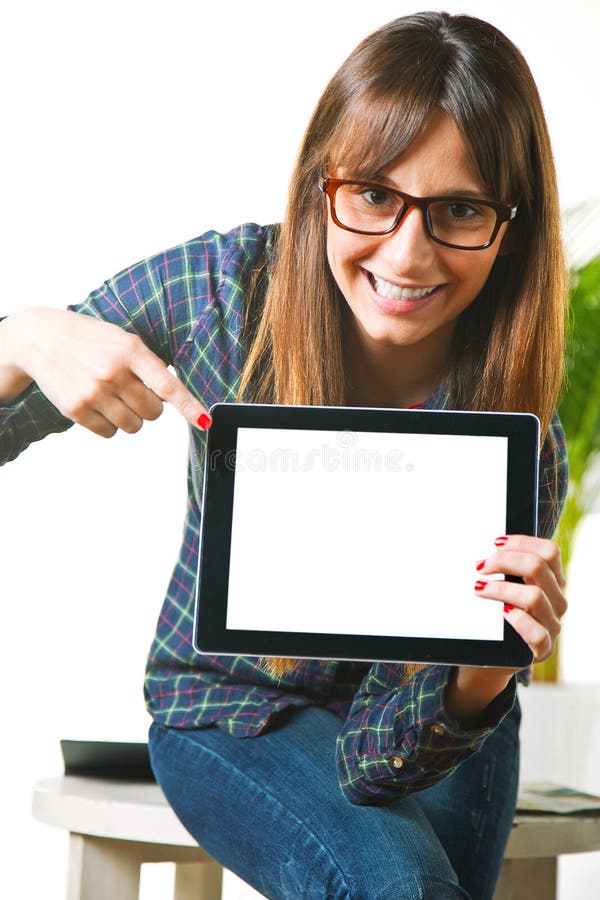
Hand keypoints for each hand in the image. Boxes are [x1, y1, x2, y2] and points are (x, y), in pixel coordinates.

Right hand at [0, 307, 211, 436]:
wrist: (41, 338)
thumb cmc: (91, 340)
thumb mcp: (122, 340)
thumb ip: (147, 365)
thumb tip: (170, 398)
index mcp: (131, 351)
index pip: (167, 386)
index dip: (189, 406)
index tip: (205, 422)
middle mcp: (113, 372)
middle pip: (153, 413)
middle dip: (149, 407)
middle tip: (132, 391)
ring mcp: (94, 392)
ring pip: (133, 427)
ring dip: (130, 418)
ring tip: (113, 396)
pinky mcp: (76, 409)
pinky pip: (109, 433)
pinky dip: (108, 424)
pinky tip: (96, 403)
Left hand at [474, 534, 567, 664]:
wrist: (491, 653)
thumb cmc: (495, 614)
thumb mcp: (503, 586)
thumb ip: (504, 567)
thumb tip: (487, 545)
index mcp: (551, 580)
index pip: (549, 552)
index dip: (522, 542)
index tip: (495, 543)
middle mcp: (556, 600)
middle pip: (538, 567)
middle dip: (504, 561)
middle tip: (479, 567)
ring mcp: (552, 625)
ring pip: (535, 597)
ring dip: (501, 589)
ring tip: (478, 589)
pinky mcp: (543, 649)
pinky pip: (537, 633)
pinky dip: (518, 620)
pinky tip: (502, 614)